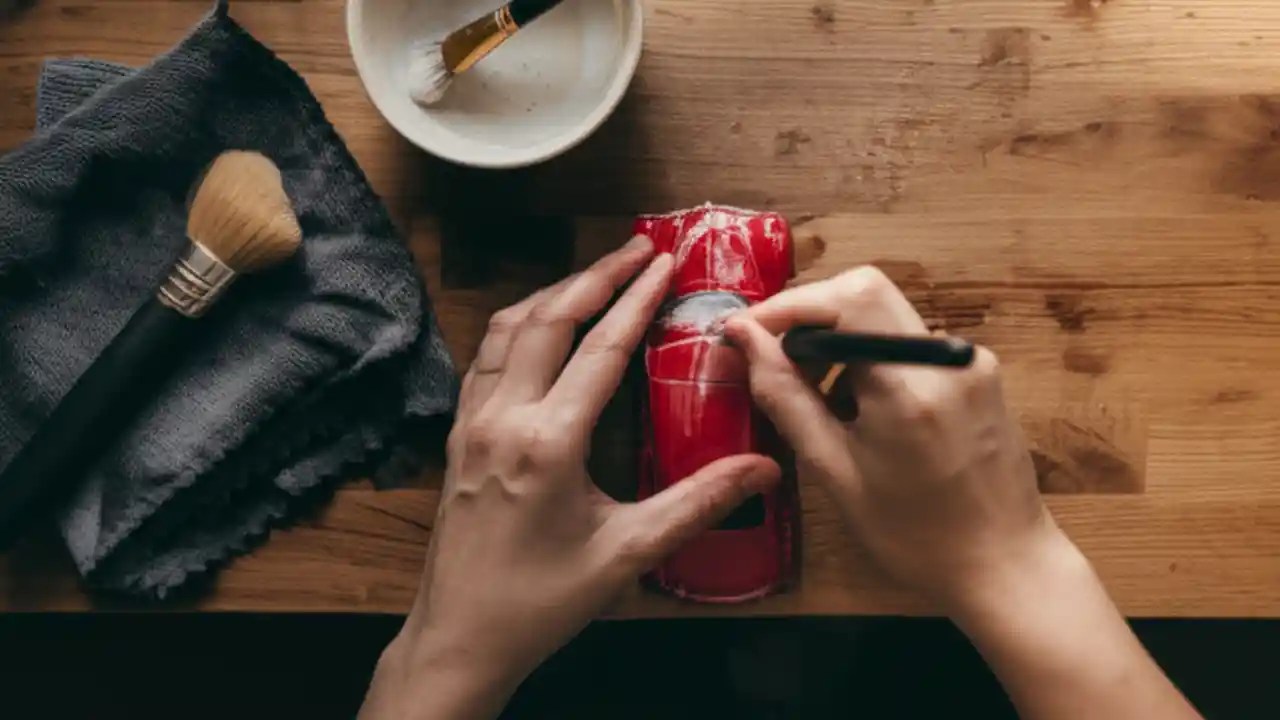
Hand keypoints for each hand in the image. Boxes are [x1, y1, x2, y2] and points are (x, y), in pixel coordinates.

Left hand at [362, 237, 780, 719]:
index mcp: (547, 441)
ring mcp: (471, 423)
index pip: (601, 349)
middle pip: (548, 318)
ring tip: (595, 275)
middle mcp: (501, 418)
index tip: (664, 261)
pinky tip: (540, 328)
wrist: (460, 638)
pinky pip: (486, 357)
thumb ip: (697, 503)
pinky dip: (519, 326)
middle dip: (595, 275)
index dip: (637, 299)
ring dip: (553, 293)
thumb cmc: (540, 602)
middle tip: (636, 247)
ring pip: (508, 330)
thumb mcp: (627, 554)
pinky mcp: (456, 437)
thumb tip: (763, 469)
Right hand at [723, 266, 1057, 611]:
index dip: (787, 304)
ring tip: (817, 400)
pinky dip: (871, 359)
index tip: (744, 332)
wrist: (1004, 565)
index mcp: (909, 385)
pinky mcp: (977, 370)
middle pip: (865, 291)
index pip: (846, 296)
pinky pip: (908, 340)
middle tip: (773, 362)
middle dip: (809, 317)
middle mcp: (947, 357)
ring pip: (884, 315)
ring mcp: (969, 360)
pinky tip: (859, 410)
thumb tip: (744, 337)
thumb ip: (786, 396)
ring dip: (839, 340)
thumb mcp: (834, 472)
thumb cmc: (914, 535)